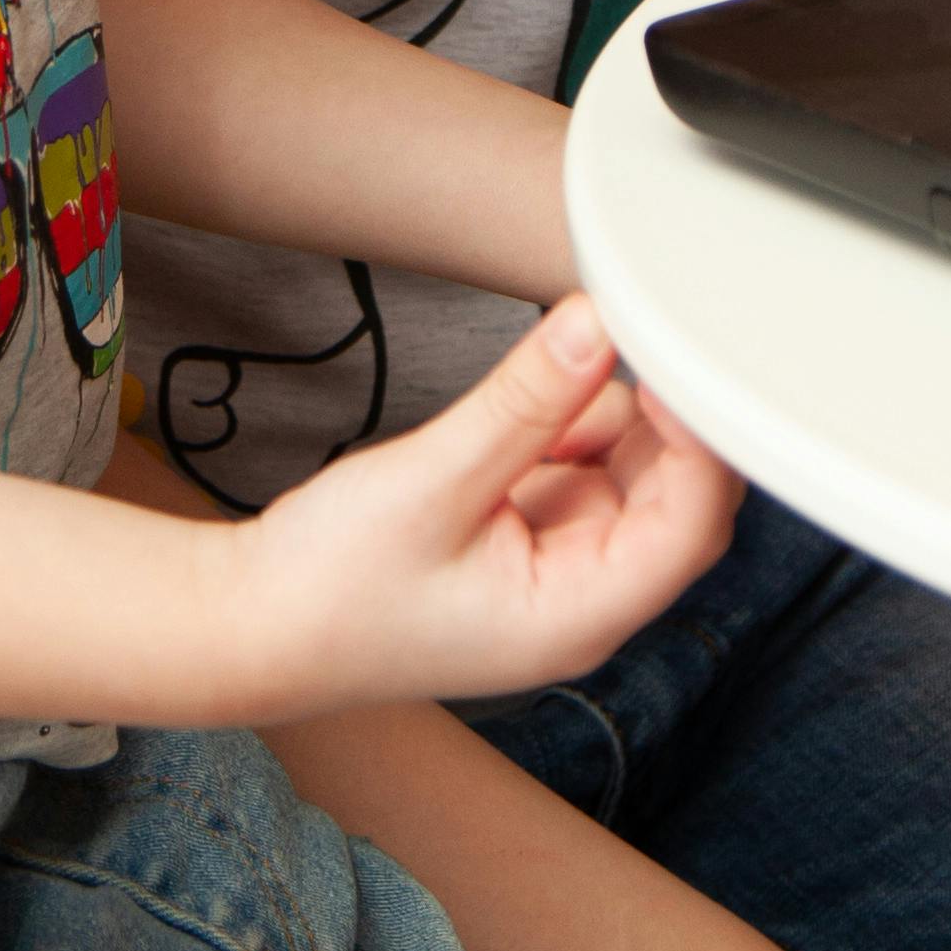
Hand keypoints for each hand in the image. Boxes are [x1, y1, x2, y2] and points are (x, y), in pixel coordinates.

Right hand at [215, 297, 736, 710]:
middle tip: (614, 334)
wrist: (250, 624)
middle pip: (673, 494)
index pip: (692, 526)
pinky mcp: (526, 538)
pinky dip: (563, 427)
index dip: (699, 439)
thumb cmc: (327, 590)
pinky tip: (521, 412)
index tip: (672, 360)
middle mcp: (583, 600)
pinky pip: (579, 469)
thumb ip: (525, 401)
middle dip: (651, 415)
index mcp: (578, 617)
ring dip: (601, 414)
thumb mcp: (432, 479)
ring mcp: (556, 568)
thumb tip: (597, 326)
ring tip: (538, 385)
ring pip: (628, 472)